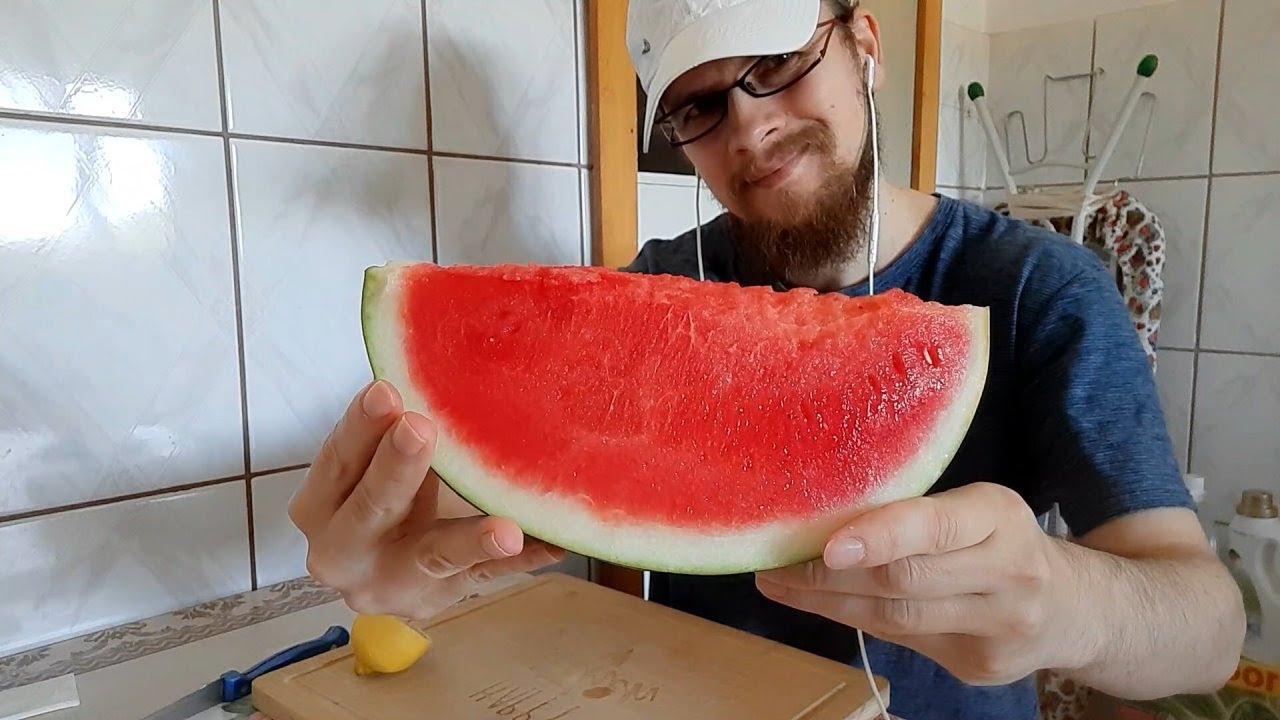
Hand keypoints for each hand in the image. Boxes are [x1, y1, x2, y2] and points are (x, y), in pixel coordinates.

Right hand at [289, 379, 564, 618]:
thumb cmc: (380, 497)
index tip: (385, 391)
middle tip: (421, 429)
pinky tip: (553, 543)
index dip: (360, 428)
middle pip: (371, 509)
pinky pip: (488, 577)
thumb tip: (438, 371)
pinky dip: (521, 559)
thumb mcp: (370, 466)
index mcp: (320, 508)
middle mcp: (346, 553)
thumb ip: (387, 431)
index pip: (337, 463)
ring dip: (471, 540)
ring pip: (433, 556)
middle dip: (397, 469)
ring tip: (507, 530)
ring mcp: (397, 582)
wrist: (385, 574)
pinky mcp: (442, 598)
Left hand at [754, 482, 1075, 684]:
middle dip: (827, 576)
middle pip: (904, 580)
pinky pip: (903, 641)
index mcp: (1001, 517)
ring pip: (896, 619)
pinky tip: (824, 605)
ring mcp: (999, 628)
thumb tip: (825, 515)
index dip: (880, 536)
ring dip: (828, 603)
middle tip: (774, 565)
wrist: (1073, 607)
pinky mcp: (981, 666)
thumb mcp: (976, 510)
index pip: (936, 527)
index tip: (826, 546)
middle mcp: (1009, 573)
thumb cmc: (1000, 541)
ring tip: (781, 585)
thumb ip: (918, 514)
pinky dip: (858, 620)